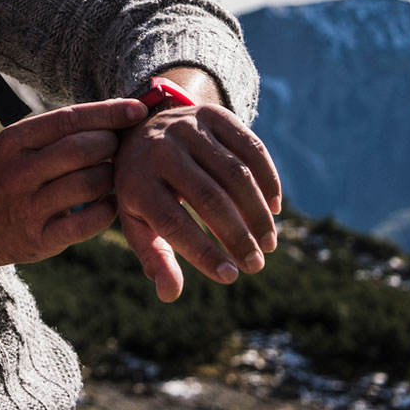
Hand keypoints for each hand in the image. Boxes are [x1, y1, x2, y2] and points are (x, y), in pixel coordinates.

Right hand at [0, 98, 151, 268]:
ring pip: (89, 183)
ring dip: (111, 178)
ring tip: (109, 176)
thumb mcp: (17, 147)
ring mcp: (29, 207)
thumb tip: (115, 114)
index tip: (137, 110)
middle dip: (111, 145)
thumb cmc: (5, 178)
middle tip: (117, 149)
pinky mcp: (40, 239)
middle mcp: (19, 172)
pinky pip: (88, 222)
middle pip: (83, 149)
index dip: (109, 113)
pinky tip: (107, 204)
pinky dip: (107, 210)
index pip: (69, 119)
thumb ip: (58, 133)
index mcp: (15, 141)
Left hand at [115, 88, 281, 302]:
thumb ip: (153, 256)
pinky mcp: (213, 115)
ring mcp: (188, 127)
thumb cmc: (143, 188)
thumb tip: (170, 294)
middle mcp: (161, 149)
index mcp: (136, 181)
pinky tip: (273, 209)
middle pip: (209, 198)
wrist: (143, 129)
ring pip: (235, 174)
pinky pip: (252, 149)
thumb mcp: (137, 220)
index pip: (173, 222)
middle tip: (255, 265)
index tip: (230, 276)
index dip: (203, 252)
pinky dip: (269, 181)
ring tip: (267, 244)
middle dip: (237, 236)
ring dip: (257, 214)